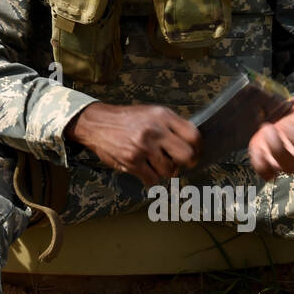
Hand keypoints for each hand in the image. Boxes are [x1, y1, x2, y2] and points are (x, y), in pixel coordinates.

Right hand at [67, 102, 201, 185]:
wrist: (96, 123)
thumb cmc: (126, 120)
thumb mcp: (151, 113)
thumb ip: (170, 125)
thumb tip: (191, 144)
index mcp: (162, 115)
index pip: (193, 136)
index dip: (197, 148)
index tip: (194, 153)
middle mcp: (155, 130)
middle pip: (187, 155)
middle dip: (185, 163)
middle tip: (179, 163)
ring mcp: (143, 146)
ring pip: (169, 171)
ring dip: (164, 172)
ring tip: (155, 164)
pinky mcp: (132, 160)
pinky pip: (153, 180)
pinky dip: (151, 179)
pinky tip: (145, 171)